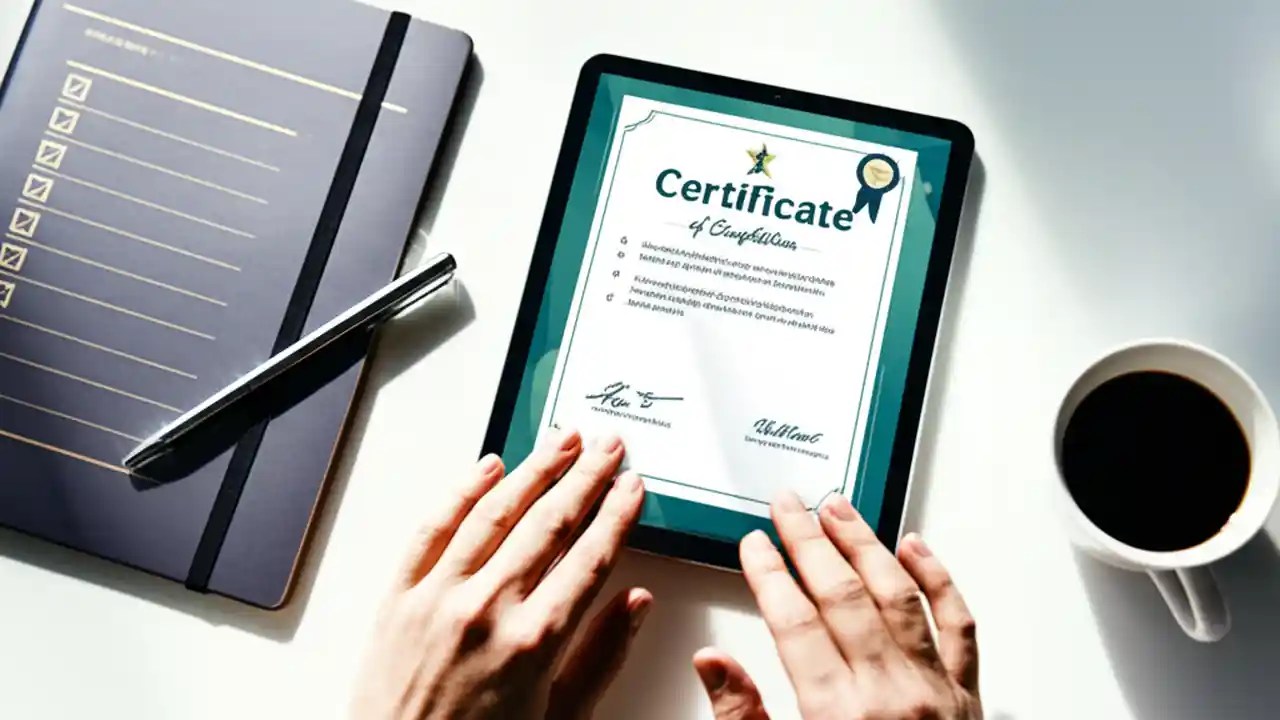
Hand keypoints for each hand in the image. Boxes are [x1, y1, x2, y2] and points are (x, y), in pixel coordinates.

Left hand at [349, 429, 650, 719]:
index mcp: (534, 641)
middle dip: (585, 477)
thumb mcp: (559, 719)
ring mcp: (437, 596)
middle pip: (549, 523)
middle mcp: (486, 608)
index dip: (616, 515)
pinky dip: (461, 491)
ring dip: (534, 469)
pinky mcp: (398, 597)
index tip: (633, 487)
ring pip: (495, 512)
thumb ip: (600, 658)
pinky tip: (488, 467)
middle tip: (609, 446)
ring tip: (562, 440)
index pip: (590, 557)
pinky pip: (432, 528)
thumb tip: (635, 604)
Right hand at [694, 492, 979, 719]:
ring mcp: (935, 691)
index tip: (752, 546)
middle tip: (786, 506)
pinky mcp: (967, 697)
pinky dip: (938, 578)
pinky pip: (958, 623)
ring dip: (865, 543)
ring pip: (898, 594)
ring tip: (839, 508)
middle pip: (843, 594)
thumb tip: (712, 664)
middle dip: (808, 541)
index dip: (769, 575)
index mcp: (838, 715)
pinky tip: (915, 546)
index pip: (795, 622)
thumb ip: (743, 718)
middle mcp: (891, 694)